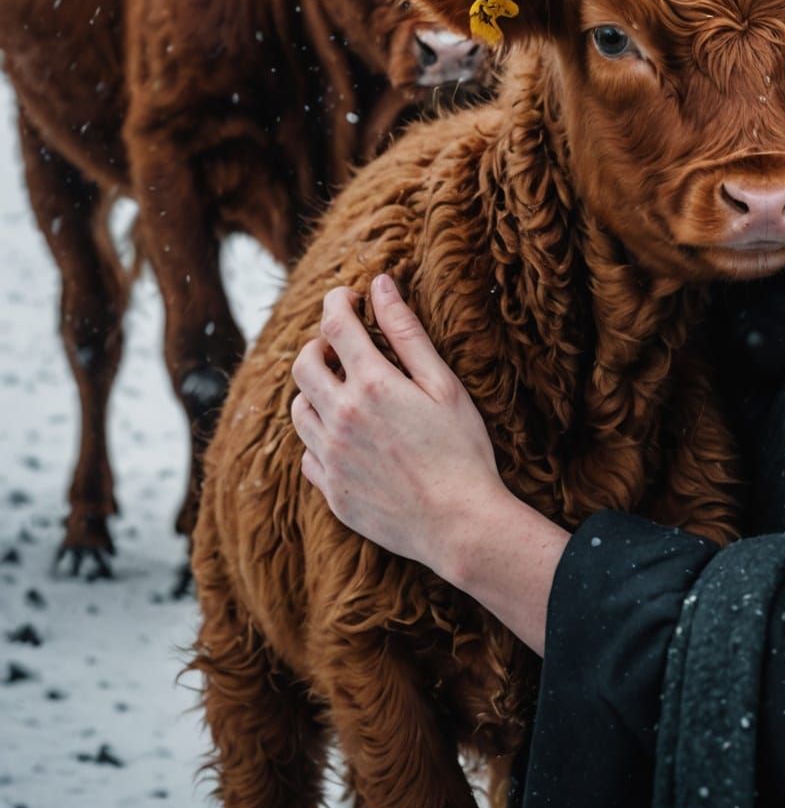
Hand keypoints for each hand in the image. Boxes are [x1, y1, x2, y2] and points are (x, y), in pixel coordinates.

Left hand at [290, 273, 504, 574]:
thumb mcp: (443, 383)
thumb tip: (381, 284)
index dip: (338, 302)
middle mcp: (340, 418)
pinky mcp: (331, 490)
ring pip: (299, 410)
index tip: (348, 295)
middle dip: (319, 344)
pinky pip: (308, 454)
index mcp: (371, 385)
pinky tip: (348, 437)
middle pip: (303, 365)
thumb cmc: (462, 448)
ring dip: (315, 391)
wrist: (458, 522)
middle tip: (342, 345)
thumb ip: (407, 332)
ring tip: (345, 390)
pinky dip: (321, 436)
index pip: (336, 326)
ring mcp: (331, 457)